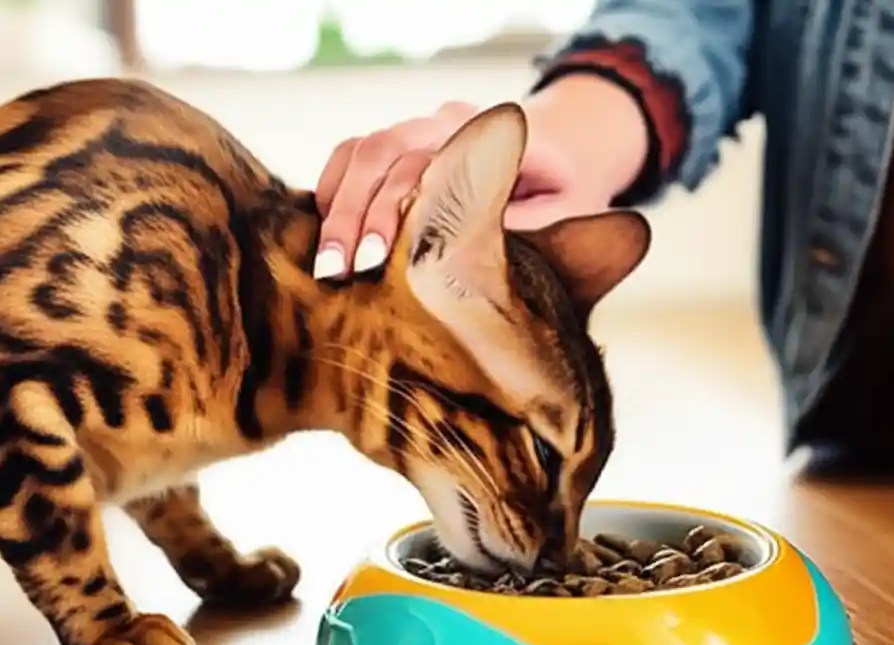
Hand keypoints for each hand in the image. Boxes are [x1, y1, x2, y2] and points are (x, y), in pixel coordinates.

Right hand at [312, 74, 649, 278]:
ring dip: (336, 206)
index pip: (420, 165)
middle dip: (351, 215)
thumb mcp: (560, 215)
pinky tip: (322, 233)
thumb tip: (463, 272)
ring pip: (360, 152)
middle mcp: (447, 123)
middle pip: (379, 153)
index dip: (392, 213)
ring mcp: (421, 128)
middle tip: (336, 272)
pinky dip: (333, 189)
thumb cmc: (568, 189)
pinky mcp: (403, 145)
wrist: (570, 148)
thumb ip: (517, 233)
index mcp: (486, 134)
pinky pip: (354, 155)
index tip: (374, 263)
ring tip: (325, 264)